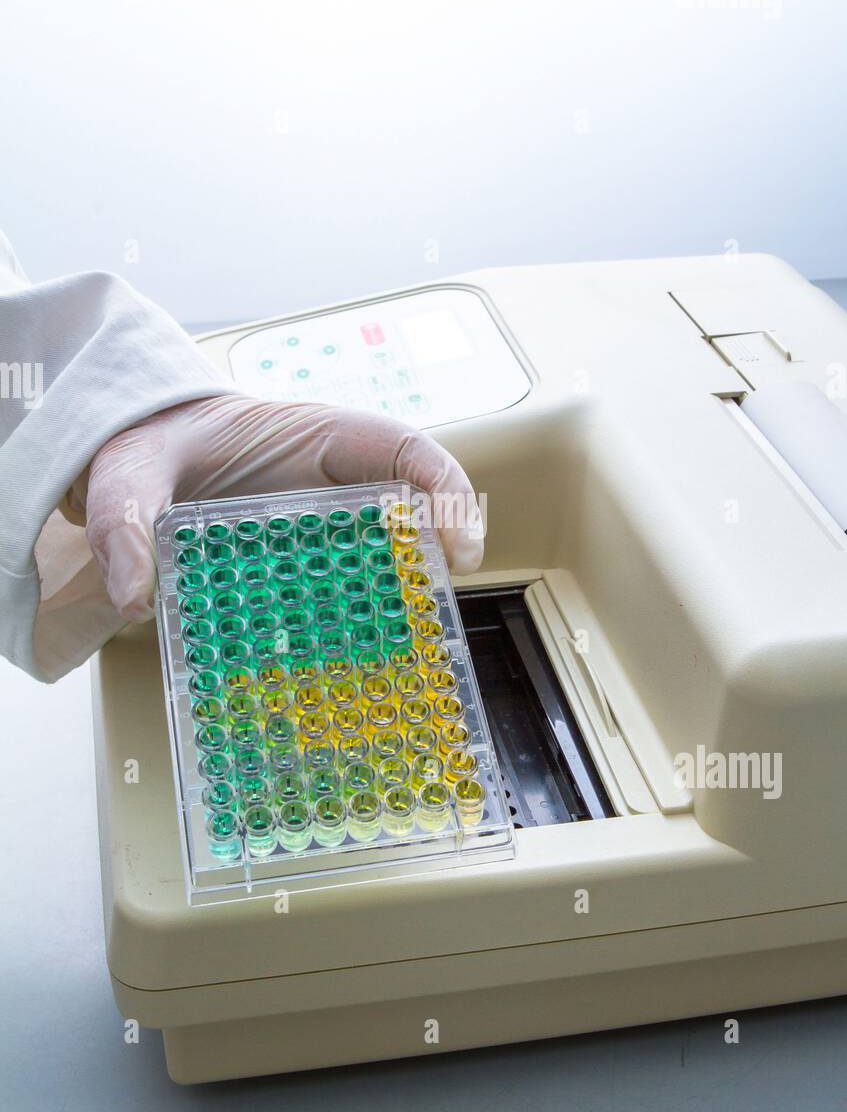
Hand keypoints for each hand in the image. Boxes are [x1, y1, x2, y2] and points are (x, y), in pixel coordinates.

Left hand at [79, 396, 484, 620]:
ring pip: (385, 565)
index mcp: (317, 438)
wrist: (140, 466)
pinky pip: (344, 596)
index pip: (404, 450)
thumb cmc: (149, 450)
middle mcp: (336, 485)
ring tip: (404, 660)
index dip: (447, 493)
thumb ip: (123, 519)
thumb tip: (136, 598)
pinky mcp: (306, 568)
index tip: (458, 548)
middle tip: (437, 621)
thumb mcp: (127, 473)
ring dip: (402, 609)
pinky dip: (356, 631)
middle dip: (437, 566)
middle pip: (414, 516)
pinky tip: (347, 673)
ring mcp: (327, 529)